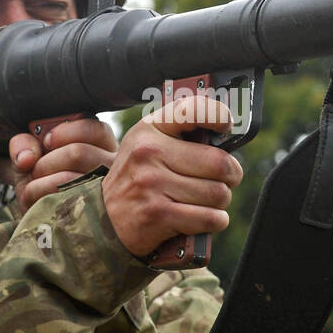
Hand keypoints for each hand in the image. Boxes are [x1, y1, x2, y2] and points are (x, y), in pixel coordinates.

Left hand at [7, 116, 117, 214]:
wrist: (38, 215)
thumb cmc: (42, 179)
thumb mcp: (30, 155)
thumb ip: (23, 143)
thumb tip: (26, 158)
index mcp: (104, 148)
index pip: (96, 130)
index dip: (64, 133)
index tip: (45, 142)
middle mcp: (112, 170)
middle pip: (78, 153)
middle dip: (45, 161)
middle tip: (35, 170)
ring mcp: (105, 195)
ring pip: (68, 178)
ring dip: (38, 182)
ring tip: (32, 188)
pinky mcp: (91, 216)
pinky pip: (61, 201)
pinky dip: (38, 197)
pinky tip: (35, 201)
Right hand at [100, 95, 243, 258]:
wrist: (101, 219)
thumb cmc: (137, 181)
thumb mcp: (148, 147)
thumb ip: (182, 137)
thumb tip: (227, 137)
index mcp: (149, 130)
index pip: (192, 110)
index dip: (218, 116)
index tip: (226, 126)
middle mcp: (149, 153)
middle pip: (220, 162)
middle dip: (231, 176)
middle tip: (224, 181)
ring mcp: (152, 184)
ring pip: (218, 193)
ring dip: (220, 203)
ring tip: (202, 202)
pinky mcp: (158, 214)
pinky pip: (210, 218)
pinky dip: (215, 222)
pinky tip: (200, 219)